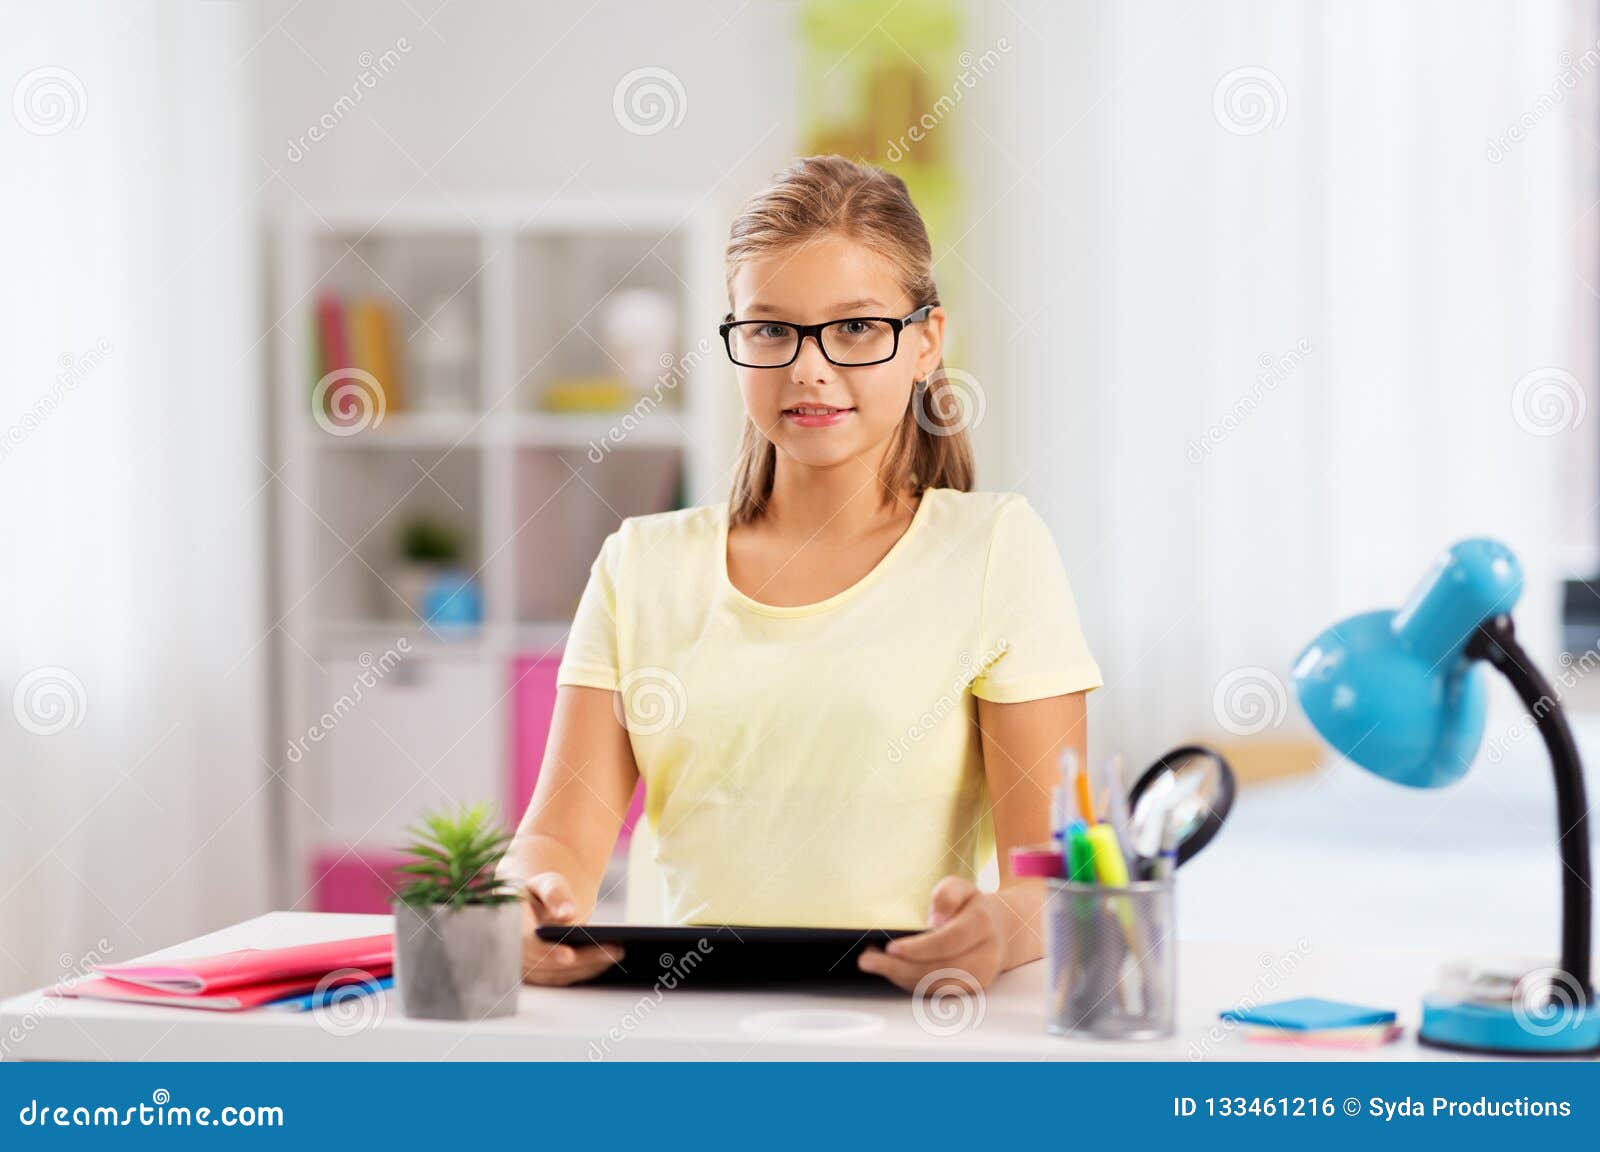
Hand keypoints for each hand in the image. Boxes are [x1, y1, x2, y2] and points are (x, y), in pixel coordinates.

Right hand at [519, 872, 622, 985]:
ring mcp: (524, 968)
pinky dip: (585, 971)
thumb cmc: (540, 890)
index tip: (569, 955)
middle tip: (614, 950)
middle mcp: (512, 953)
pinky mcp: (537, 976)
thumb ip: (555, 893)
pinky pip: (561, 978)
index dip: (547, 951)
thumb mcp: (547, 882)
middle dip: (582, 959)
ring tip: (618, 953)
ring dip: (588, 967)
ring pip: (557, 975)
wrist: (531, 904)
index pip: (527, 944)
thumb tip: (567, 914)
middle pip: (548, 964)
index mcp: (509, 926)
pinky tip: (607, 960)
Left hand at [857, 876, 1004, 991]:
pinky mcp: (967, 990)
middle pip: (938, 968)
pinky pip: (934, 990)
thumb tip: (934, 920)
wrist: (1000, 931)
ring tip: (872, 961)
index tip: (891, 947)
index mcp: (982, 925)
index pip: (949, 941)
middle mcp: (984, 956)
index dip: (919, 948)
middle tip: (868, 959)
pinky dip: (909, 981)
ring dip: (900, 976)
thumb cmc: (972, 906)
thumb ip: (947, 894)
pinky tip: (890, 969)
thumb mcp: (961, 887)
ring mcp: (978, 977)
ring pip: (934, 984)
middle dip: (899, 967)